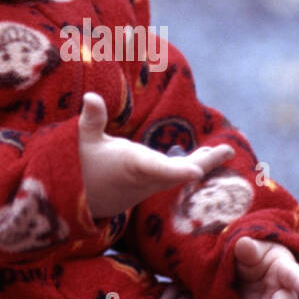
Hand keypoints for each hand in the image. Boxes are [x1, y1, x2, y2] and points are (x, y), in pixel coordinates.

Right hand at [77, 92, 232, 219]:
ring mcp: (145, 185)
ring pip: (176, 175)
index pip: (155, 169)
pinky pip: (170, 177)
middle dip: (204, 162)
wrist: (70, 201)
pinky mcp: (144, 186)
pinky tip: (201, 157)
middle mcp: (142, 179)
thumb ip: (92, 119)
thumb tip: (92, 97)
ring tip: (223, 152)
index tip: (197, 172)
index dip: (176, 171)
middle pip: (177, 172)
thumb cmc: (76, 167)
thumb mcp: (80, 140)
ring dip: (200, 162)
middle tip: (228, 150)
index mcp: (129, 167)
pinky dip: (186, 167)